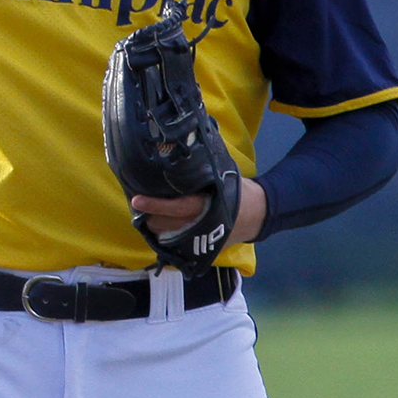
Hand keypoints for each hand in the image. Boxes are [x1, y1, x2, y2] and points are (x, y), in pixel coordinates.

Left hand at [131, 177, 266, 245]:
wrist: (260, 214)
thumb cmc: (238, 191)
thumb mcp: (223, 177)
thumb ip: (201, 171)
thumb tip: (180, 150)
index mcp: (208, 206)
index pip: (177, 207)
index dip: (155, 204)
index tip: (137, 199)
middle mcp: (202, 225)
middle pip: (165, 225)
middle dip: (150, 216)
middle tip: (140, 204)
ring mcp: (202, 239)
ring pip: (167, 237)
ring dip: (155, 226)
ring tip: (147, 213)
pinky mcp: (202, 247)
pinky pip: (175, 244)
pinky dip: (165, 235)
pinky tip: (161, 223)